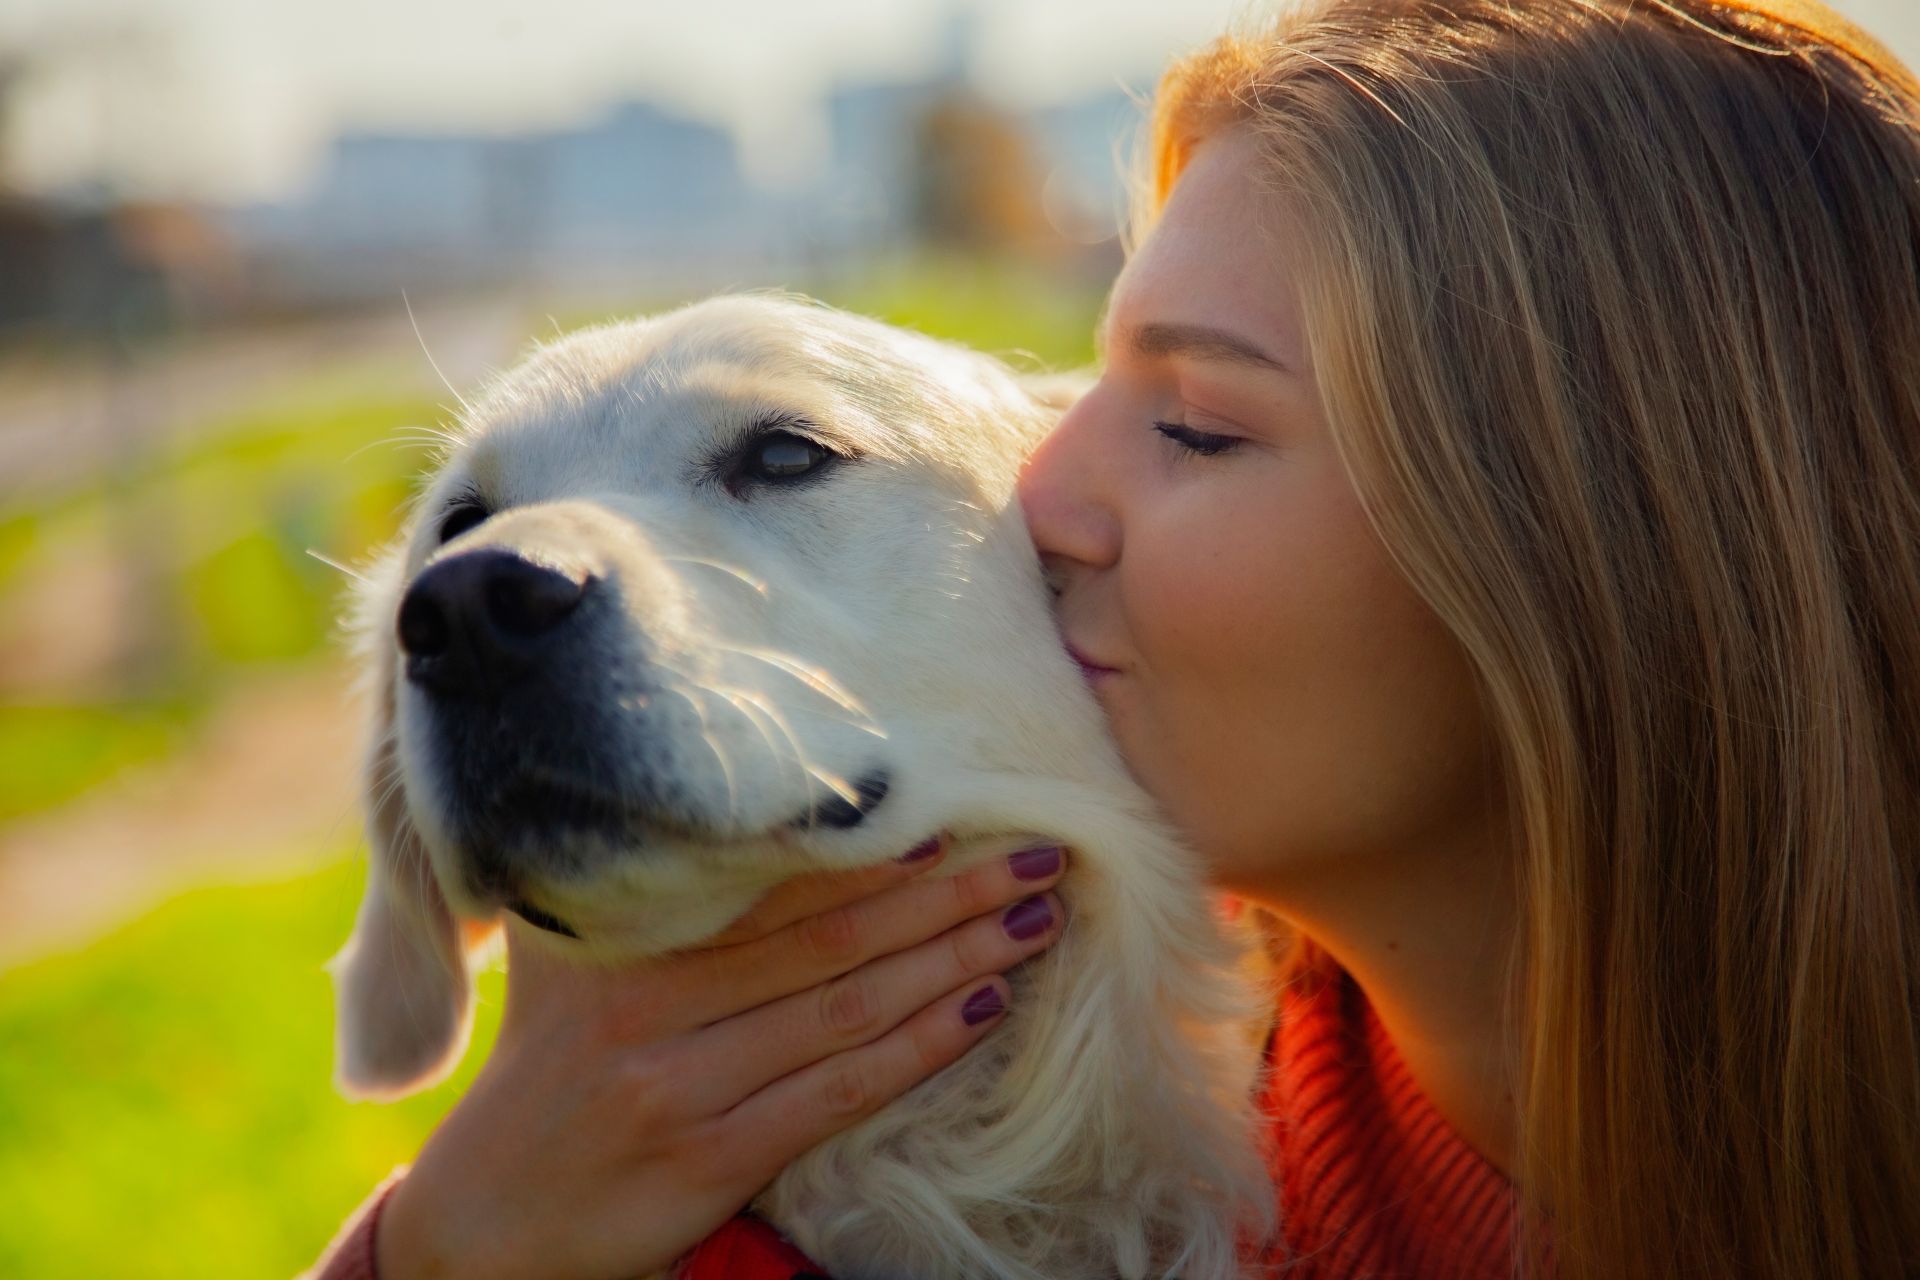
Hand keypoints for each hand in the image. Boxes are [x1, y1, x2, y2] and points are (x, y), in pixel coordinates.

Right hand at [375, 837, 1069, 1279]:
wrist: (483, 1226)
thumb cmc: (542, 1073)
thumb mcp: (565, 966)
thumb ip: (636, 891)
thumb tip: (731, 806)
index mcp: (623, 944)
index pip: (774, 883)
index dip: (874, 849)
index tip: (961, 812)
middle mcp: (648, 1005)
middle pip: (830, 935)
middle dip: (946, 892)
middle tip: (1040, 855)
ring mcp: (680, 1085)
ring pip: (846, 1007)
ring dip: (952, 958)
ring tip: (1032, 919)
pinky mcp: (710, 1158)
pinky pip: (836, 1092)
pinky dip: (915, 1046)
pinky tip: (981, 1009)